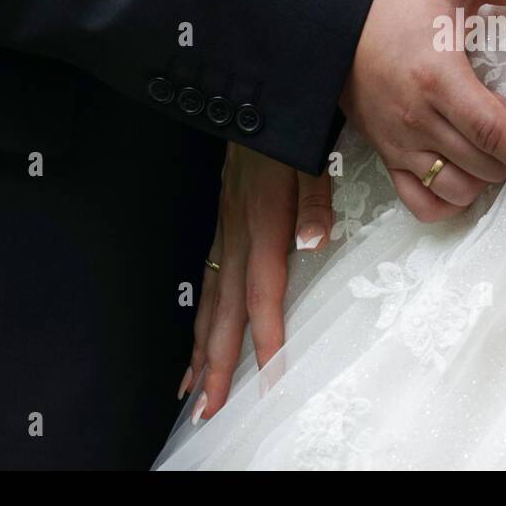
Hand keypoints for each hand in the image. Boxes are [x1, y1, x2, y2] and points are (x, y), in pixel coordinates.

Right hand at [178, 143, 334, 421]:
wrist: (251, 95)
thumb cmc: (288, 127)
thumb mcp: (310, 158)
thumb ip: (314, 202)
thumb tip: (313, 242)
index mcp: (263, 223)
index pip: (263, 293)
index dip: (265, 338)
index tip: (266, 378)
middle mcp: (238, 233)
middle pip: (224, 312)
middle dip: (215, 365)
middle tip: (207, 409)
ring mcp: (226, 230)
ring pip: (209, 302)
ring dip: (200, 350)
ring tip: (192, 391)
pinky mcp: (223, 223)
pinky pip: (208, 280)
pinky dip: (200, 317)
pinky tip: (197, 337)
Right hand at [342, 0, 505, 217]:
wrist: (330, 16)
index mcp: (438, 76)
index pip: (493, 132)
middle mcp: (417, 117)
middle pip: (482, 165)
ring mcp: (398, 141)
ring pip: (455, 189)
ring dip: (485, 179)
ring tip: (491, 149)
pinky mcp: (385, 153)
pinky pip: (419, 201)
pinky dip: (449, 202)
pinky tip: (464, 178)